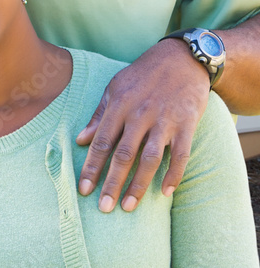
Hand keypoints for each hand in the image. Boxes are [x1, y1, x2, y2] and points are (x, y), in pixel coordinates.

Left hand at [76, 39, 210, 211]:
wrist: (180, 59)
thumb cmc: (142, 75)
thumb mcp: (115, 88)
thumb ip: (99, 115)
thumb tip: (80, 139)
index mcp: (119, 106)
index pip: (101, 141)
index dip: (92, 166)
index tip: (83, 188)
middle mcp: (140, 115)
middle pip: (123, 154)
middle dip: (112, 182)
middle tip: (103, 207)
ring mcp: (164, 121)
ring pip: (150, 159)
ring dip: (139, 184)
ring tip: (129, 206)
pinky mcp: (187, 125)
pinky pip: (181, 155)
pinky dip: (174, 174)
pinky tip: (166, 192)